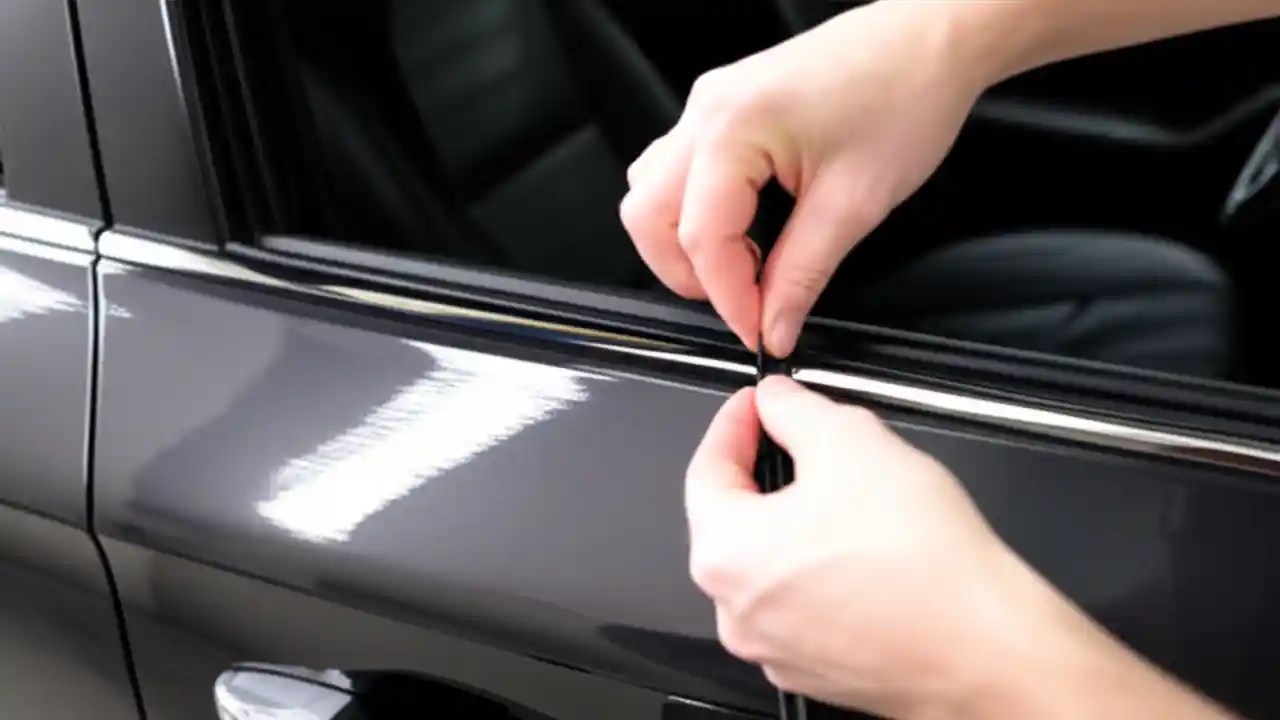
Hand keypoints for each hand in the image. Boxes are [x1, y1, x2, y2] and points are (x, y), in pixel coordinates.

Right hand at [620, 3, 988, 353]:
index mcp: (733, 127)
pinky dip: (698, 212)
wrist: (930, 39)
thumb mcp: (855, 203)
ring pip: (653, 192)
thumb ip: (802, 275)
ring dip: (684, 242)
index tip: (759, 331)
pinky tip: (744, 228)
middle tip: (742, 303)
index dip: (728, 298)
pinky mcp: (723, 106)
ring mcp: (709, 104)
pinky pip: (679, 170)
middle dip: (687, 273)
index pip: (702, 237)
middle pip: (649, 216)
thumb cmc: (905, 94)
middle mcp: (707, 111)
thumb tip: (773, 326)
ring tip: (743, 266)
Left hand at [686, 378, 1235, 718]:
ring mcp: (775, 647)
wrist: (985, 649)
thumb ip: (795, 409)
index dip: (735, 422)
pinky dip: (825, 570)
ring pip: (773, 562)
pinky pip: (806, 603)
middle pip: (736, 518)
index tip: (757, 402)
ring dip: (800, 522)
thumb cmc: (920, 560)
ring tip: (854, 496)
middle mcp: (736, 610)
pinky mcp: (817, 668)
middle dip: (769, 471)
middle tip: (808, 440)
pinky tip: (870, 551)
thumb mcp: (849, 438)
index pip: (706, 467)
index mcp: (724, 552)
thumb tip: (776, 401)